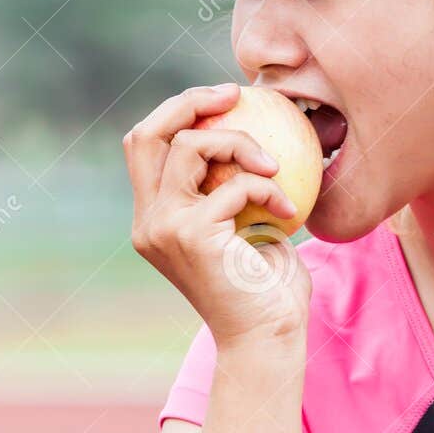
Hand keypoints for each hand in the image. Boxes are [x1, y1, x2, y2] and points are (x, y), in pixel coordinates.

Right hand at [122, 84, 311, 344]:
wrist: (268, 337)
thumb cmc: (267, 288)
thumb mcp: (247, 226)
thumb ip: (234, 186)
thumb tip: (254, 131)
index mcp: (154, 219)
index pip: (146, 146)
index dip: (177, 111)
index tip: (225, 98)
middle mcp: (149, 222)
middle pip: (147, 134)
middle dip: (189, 102)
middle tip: (236, 94)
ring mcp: (163, 228)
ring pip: (189, 146)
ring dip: (240, 143)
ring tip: (274, 167)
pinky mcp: (191, 235)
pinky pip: (233, 184)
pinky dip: (266, 189)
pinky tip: (288, 211)